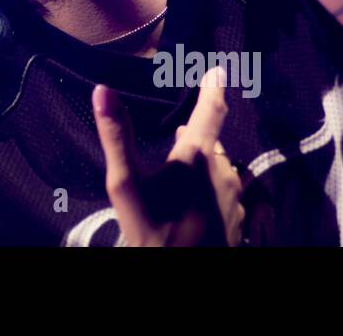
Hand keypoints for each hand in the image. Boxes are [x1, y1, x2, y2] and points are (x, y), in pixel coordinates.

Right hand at [92, 66, 245, 246]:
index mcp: (197, 156)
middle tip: (174, 138)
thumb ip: (116, 135)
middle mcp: (222, 172)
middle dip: (195, 137)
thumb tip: (103, 91)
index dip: (214, 88)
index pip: (211, 110)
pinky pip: (225, 193)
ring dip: (203, 164)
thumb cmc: (151, 228)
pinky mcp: (238, 220)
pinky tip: (192, 203)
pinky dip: (210, 188)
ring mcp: (234, 198)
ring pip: (219, 168)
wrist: (179, 271)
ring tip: (180, 175)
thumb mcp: (125, 183)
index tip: (217, 70)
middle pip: (211, 142)